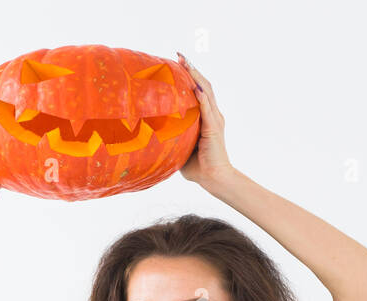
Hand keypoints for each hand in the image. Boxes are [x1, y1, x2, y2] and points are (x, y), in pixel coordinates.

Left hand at [176, 53, 234, 188]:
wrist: (213, 179)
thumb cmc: (197, 167)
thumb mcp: (180, 147)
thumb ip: (172, 137)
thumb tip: (150, 134)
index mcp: (206, 118)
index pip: (198, 92)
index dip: (189, 77)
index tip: (177, 63)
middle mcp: (213, 115)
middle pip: (204, 86)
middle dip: (192, 70)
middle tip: (179, 56)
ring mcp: (215, 120)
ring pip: (207, 92)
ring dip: (196, 76)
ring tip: (186, 63)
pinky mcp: (214, 128)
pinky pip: (208, 109)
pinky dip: (202, 97)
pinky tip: (195, 87)